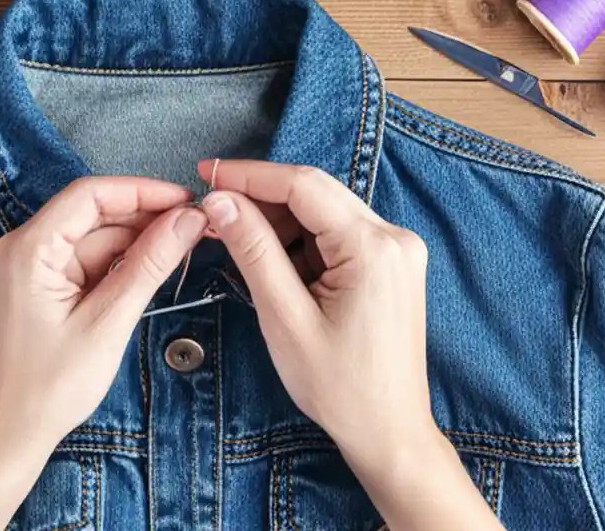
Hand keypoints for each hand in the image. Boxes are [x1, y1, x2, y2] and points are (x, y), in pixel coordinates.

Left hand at [0, 177, 206, 530]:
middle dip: (141, 221)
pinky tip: (137, 277)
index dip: (143, 192)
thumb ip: (149, 264)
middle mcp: (8, 249)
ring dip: (126, 246)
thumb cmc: (46, 392)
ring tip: (176, 254)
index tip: (187, 201)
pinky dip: (102, 268)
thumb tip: (188, 219)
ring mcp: (8, 269)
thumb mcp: (107, 324)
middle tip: (193, 230)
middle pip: (86, 216)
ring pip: (80, 241)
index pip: (89, 195)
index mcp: (23, 251)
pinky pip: (67, 263)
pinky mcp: (15, 289)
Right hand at [198, 161, 502, 530]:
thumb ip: (253, 251)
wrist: (388, 431)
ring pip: (324, 214)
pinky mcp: (391, 266)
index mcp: (373, 248)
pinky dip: (301, 243)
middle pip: (315, 194)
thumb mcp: (284, 317)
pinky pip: (337, 236)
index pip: (303, 185)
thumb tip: (220, 201)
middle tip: (211, 211)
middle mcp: (394, 239)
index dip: (250, 175)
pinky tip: (272, 264)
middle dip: (260, 199)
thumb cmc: (340, 387)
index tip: (207, 173)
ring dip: (279, 223)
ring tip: (235, 243)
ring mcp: (397, 251)